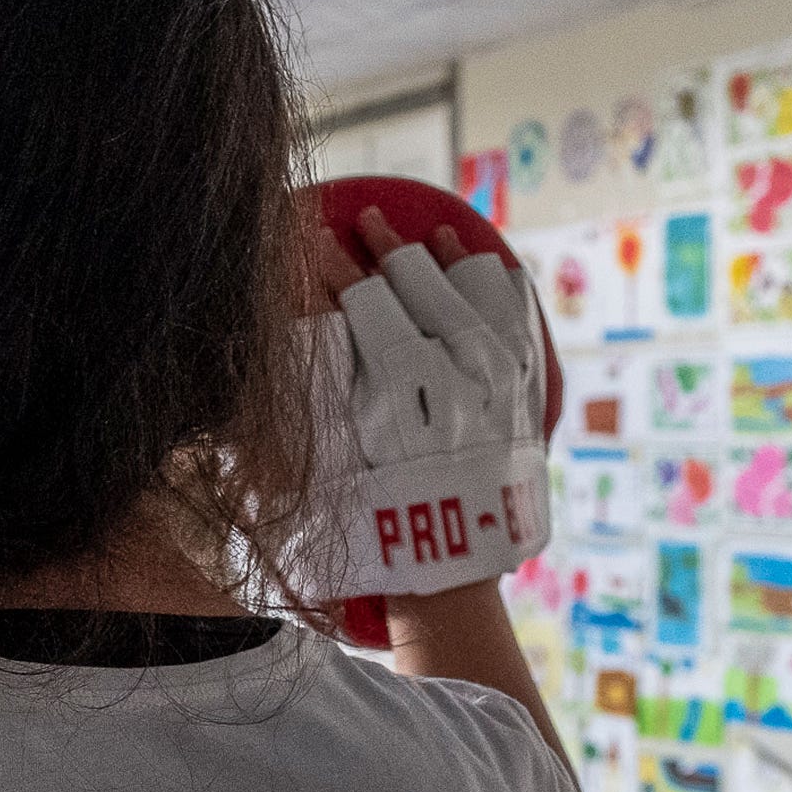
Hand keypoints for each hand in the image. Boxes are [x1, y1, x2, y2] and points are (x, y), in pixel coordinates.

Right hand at [310, 203, 553, 600]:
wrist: (444, 569)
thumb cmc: (365, 524)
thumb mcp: (321, 460)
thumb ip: (301, 393)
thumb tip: (267, 344)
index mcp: (399, 387)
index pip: (359, 300)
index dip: (330, 266)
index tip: (309, 240)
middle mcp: (456, 371)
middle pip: (414, 283)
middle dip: (381, 246)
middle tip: (359, 221)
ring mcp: (498, 377)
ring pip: (469, 290)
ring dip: (437, 257)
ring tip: (416, 235)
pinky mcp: (524, 389)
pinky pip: (514, 316)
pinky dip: (492, 283)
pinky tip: (473, 263)